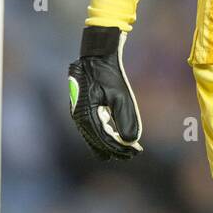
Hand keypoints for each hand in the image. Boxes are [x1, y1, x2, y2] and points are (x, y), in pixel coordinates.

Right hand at [68, 26, 143, 159]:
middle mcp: (79, 118)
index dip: (120, 148)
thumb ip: (126, 118)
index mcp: (87, 115)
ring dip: (109, 145)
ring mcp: (78, 115)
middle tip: (132, 154)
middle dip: (115, 150)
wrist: (95, 58)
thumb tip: (131, 141)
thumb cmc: (108, 74)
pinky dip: (102, 137)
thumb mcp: (121, 95)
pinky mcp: (81, 111)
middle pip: (98, 143)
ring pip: (93, 138)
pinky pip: (91, 130)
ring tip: (126, 150)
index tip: (134, 152)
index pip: (105, 140)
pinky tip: (114, 137)